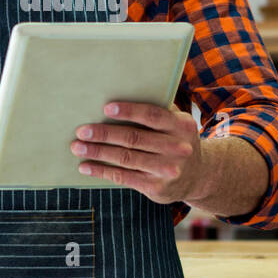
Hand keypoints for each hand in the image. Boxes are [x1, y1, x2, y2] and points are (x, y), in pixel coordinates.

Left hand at [69, 101, 206, 203]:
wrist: (199, 175)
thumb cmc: (177, 140)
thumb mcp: (177, 123)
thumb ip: (158, 110)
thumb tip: (121, 90)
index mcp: (181, 126)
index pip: (152, 116)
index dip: (129, 112)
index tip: (106, 108)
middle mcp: (177, 148)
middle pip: (134, 138)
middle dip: (105, 134)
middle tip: (82, 130)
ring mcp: (167, 170)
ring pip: (125, 158)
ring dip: (98, 152)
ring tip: (77, 147)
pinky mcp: (156, 188)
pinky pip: (123, 177)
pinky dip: (102, 171)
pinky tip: (85, 166)